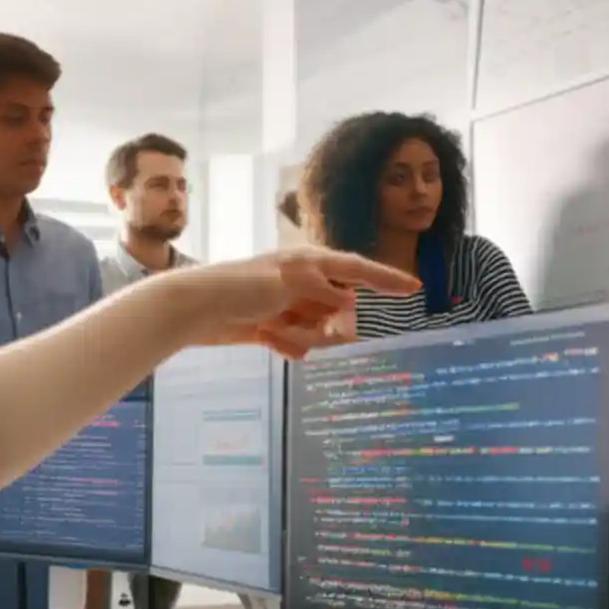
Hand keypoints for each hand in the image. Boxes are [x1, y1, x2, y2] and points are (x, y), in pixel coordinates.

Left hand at [182, 247, 417, 356]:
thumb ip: (324, 290)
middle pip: (341, 310)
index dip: (386, 279)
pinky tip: (267, 339)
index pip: (357, 269)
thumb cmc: (238, 287)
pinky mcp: (274, 328)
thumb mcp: (288, 282)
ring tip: (272, 329)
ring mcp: (290, 306)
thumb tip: (349, 301)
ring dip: (302, 336)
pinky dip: (288, 346)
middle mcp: (304, 282)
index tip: (415, 288)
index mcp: (309, 262)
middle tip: (295, 321)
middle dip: (327, 324)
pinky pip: (299, 346)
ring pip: (320, 332)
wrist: (194, 309)